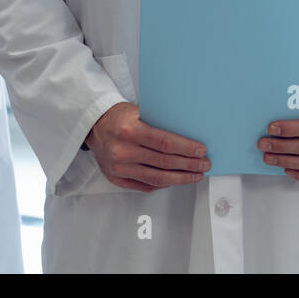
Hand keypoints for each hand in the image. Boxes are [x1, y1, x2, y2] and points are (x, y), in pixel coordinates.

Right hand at [85, 101, 209, 191]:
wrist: (94, 126)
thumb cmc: (119, 117)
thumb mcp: (140, 112)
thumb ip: (160, 124)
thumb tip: (189, 136)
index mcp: (130, 130)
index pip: (165, 143)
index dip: (186, 149)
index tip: (201, 151)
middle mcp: (123, 151)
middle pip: (164, 162)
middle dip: (189, 165)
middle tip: (204, 164)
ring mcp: (119, 167)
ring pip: (157, 178)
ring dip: (180, 178)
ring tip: (195, 175)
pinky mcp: (116, 178)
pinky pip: (146, 185)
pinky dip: (163, 183)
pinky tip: (175, 180)